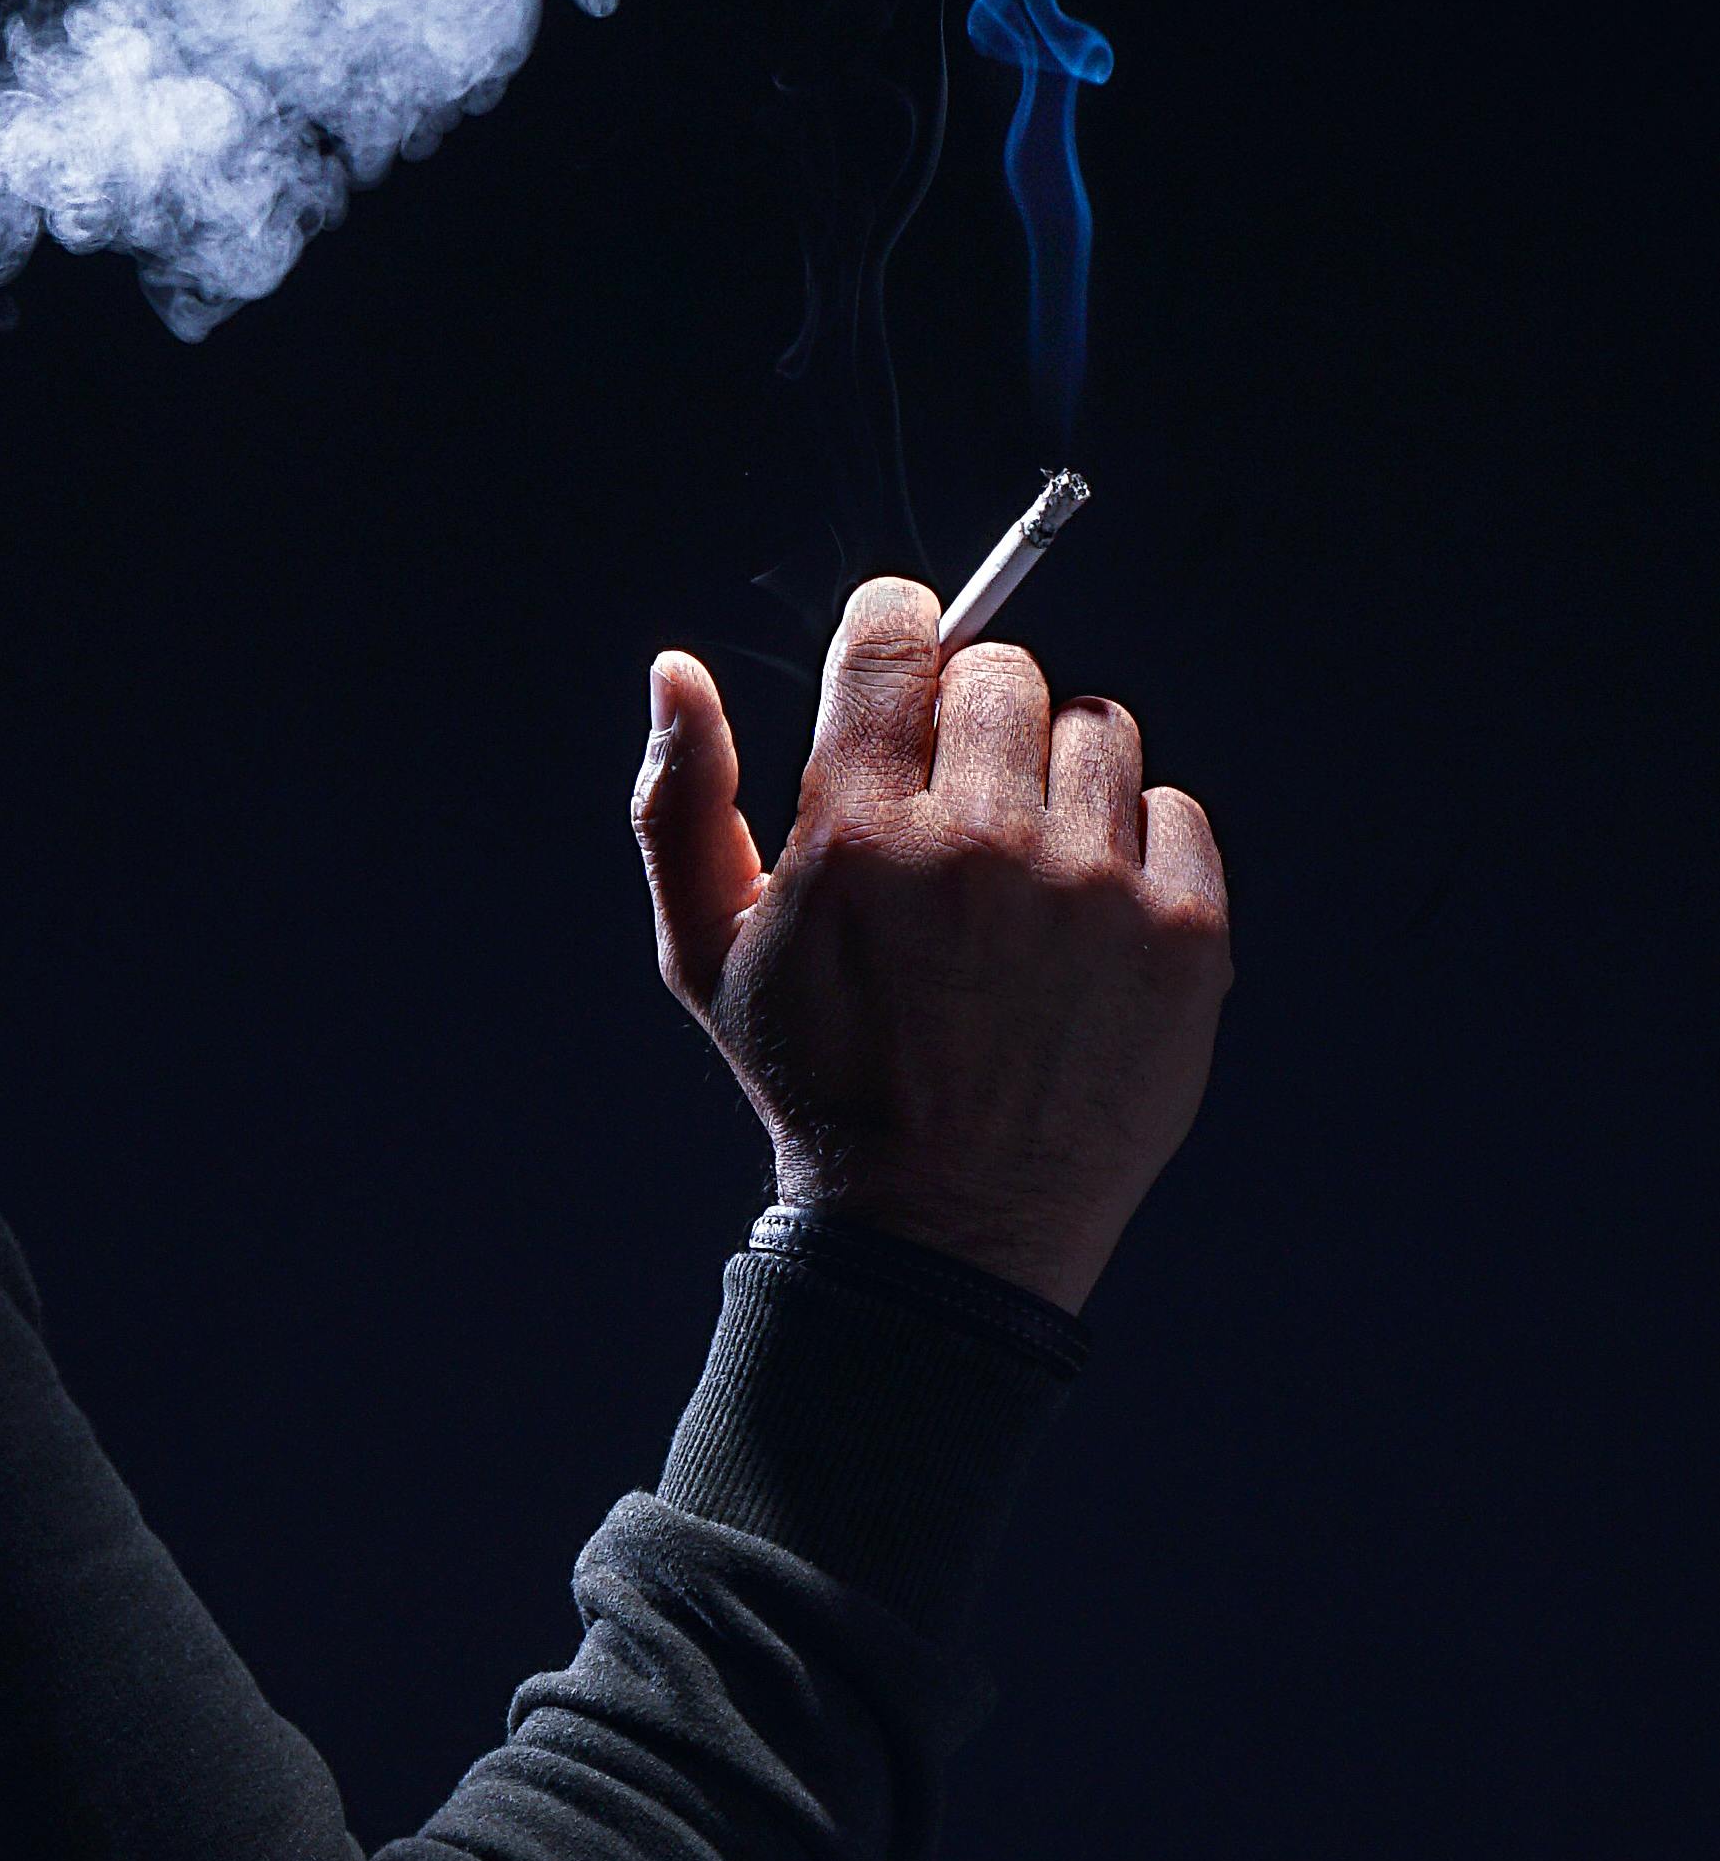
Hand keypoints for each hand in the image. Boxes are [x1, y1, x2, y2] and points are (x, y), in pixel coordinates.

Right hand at [630, 577, 1230, 1315]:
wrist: (943, 1231)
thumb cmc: (815, 1079)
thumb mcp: (705, 949)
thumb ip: (679, 797)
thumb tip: (676, 669)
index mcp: (859, 834)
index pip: (896, 637)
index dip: (895, 629)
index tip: (898, 659)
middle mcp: (982, 845)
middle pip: (1005, 670)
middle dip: (972, 714)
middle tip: (954, 799)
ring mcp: (1095, 890)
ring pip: (1098, 730)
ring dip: (1057, 777)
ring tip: (1023, 868)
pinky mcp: (1184, 937)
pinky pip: (1174, 810)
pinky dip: (1134, 847)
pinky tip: (1083, 918)